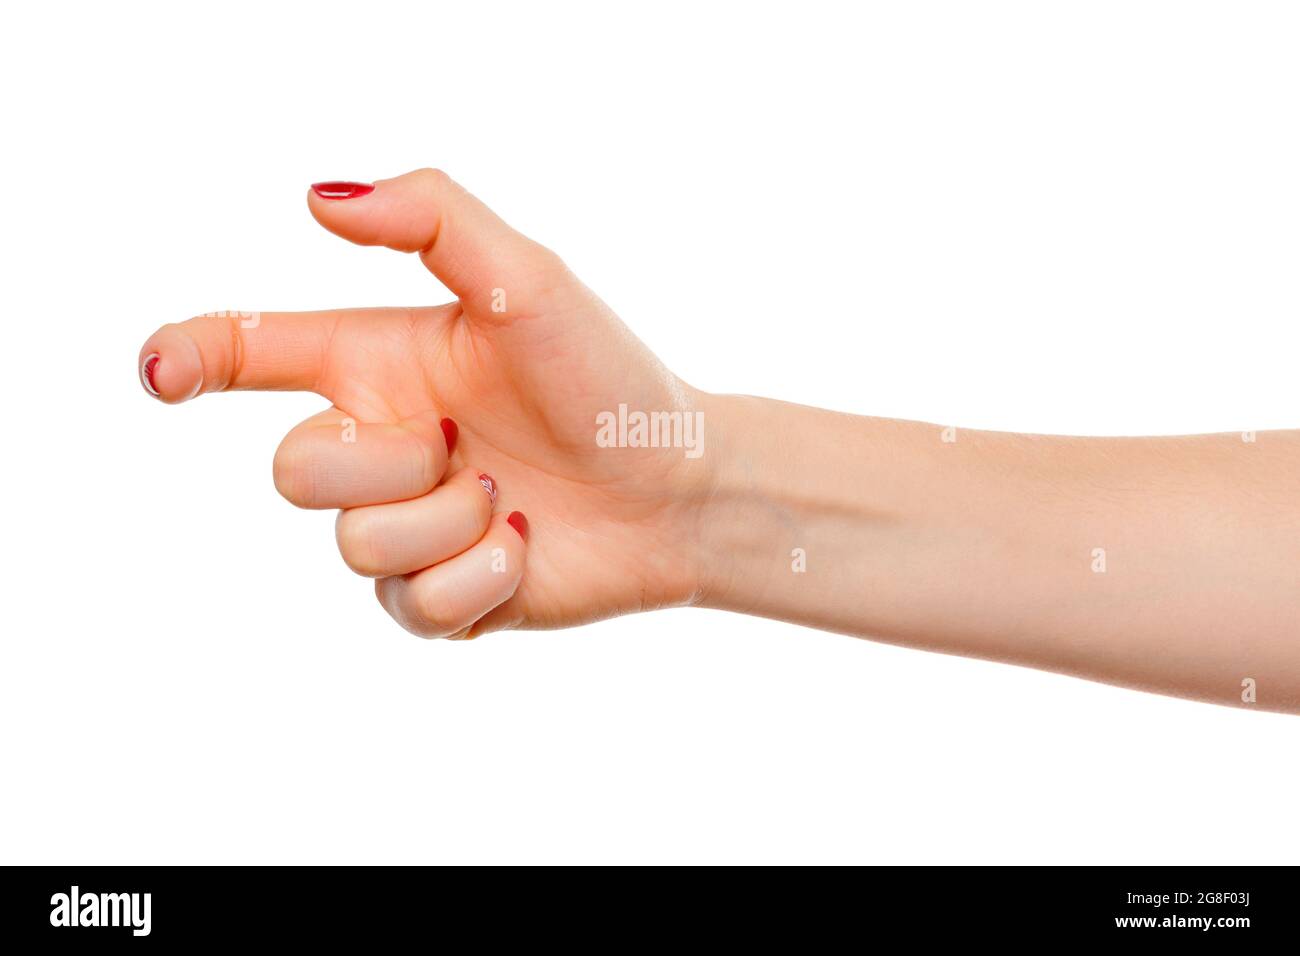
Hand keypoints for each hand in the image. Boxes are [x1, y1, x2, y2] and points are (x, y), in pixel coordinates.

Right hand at [140, 169, 712, 638]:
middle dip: (384, 462)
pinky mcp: (442, 598)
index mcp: (383, 365)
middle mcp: (382, 446)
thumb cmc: (607, 377)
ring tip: (511, 496)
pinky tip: (525, 545)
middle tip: (465, 444)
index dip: (194, 356)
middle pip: (295, 472)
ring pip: (355, 546)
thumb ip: (433, 220)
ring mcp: (407, 528)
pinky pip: (411, 606)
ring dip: (449, 520)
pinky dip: (480, 575)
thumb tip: (318, 196)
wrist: (680, 487)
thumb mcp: (528, 280)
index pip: (258, 354)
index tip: (158, 371)